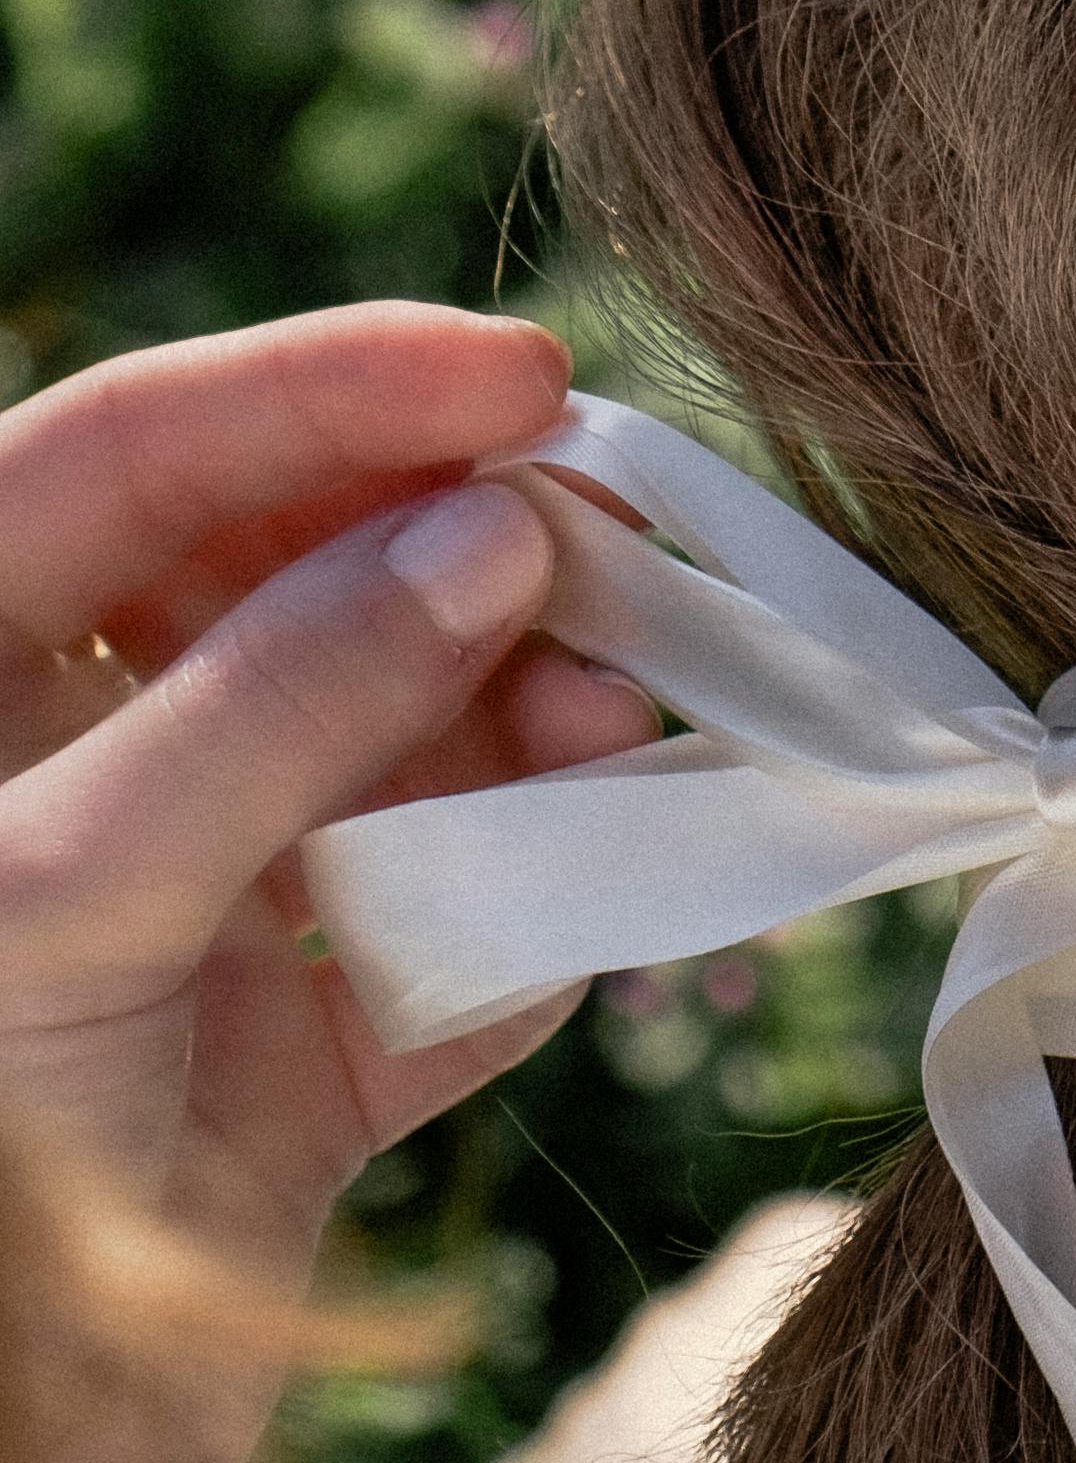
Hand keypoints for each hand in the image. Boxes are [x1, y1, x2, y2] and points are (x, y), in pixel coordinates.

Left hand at [0, 308, 650, 1462]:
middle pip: (288, 595)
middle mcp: (60, 782)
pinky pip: (436, 969)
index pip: (132, 454)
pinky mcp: (277, 1086)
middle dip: (461, 568)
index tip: (525, 376)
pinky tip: (606, 908)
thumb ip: (285, 704)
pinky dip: (530, 936)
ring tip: (628, 729)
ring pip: (388, 768)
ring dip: (522, 741)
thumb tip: (493, 539)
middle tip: (624, 560)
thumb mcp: (69, 891)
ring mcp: (177, 933)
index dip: (327, 390)